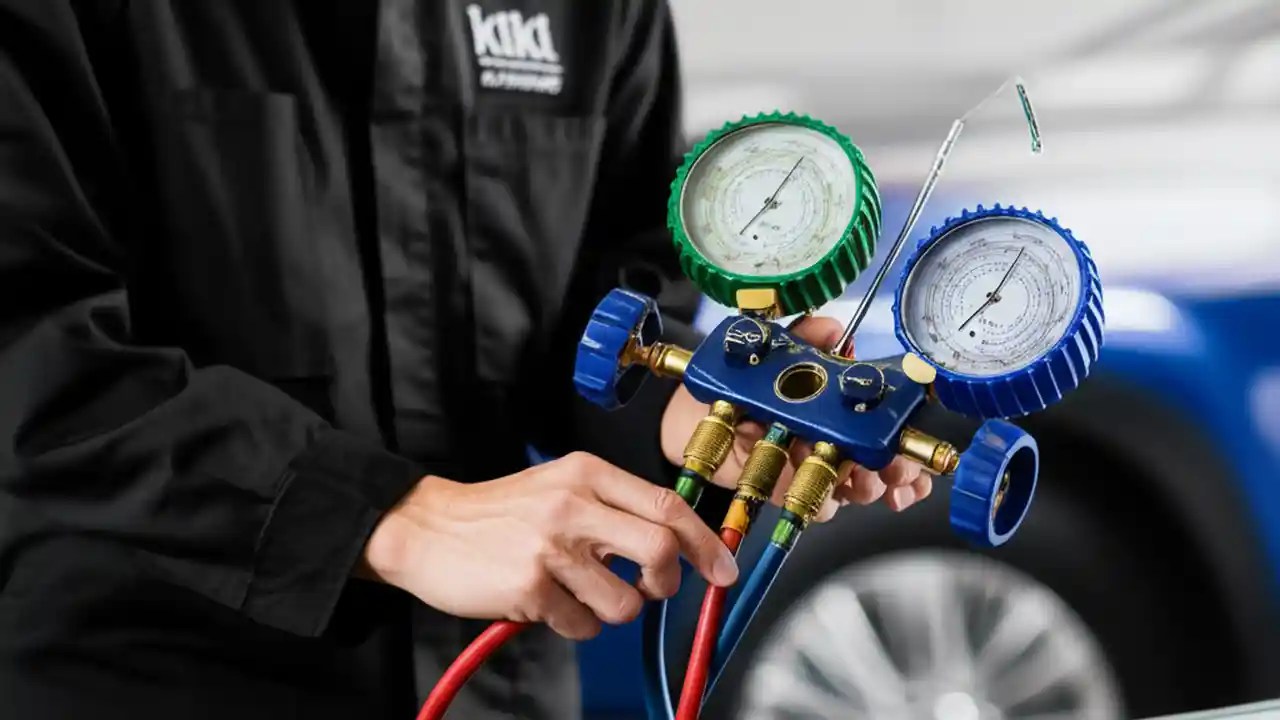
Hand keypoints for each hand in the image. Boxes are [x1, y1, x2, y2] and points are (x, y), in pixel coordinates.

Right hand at [361, 453, 738, 639]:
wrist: (427, 528)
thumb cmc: (500, 512)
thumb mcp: (559, 487)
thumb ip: (613, 507)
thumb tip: (676, 543)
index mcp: (587, 474)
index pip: (667, 506)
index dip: (706, 543)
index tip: (724, 570)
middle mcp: (573, 505)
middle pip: (659, 550)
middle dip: (666, 582)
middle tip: (650, 589)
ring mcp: (551, 546)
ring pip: (626, 602)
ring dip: (612, 610)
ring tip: (580, 594)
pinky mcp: (530, 586)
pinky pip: (583, 625)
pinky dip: (574, 624)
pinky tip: (548, 602)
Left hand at [661, 316, 932, 520]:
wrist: (686, 413)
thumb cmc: (733, 385)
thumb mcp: (772, 351)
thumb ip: (804, 336)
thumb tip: (833, 328)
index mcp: (833, 407)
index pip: (880, 428)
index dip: (902, 443)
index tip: (910, 451)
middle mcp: (830, 439)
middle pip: (879, 464)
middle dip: (895, 471)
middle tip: (894, 471)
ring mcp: (809, 466)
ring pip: (854, 488)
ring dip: (867, 489)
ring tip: (865, 483)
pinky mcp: (786, 489)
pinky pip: (816, 506)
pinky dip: (828, 505)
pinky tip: (832, 498)